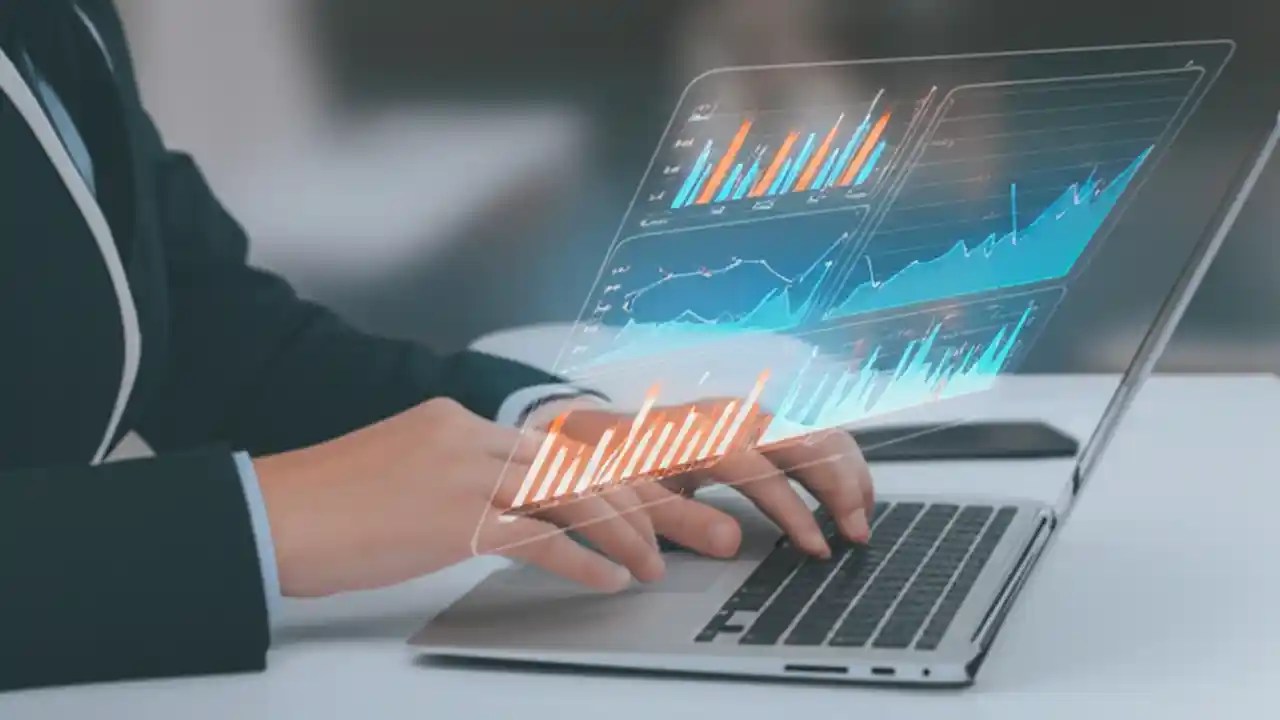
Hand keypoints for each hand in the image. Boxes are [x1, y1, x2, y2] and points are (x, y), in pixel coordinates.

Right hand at [254, 397, 663, 597]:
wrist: (272, 517)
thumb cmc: (326, 505)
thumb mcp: (400, 466)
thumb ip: (453, 470)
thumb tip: (498, 502)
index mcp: (455, 419)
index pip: (551, 443)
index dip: (602, 474)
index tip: (634, 499)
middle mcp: (466, 436)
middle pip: (572, 464)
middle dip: (626, 504)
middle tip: (657, 539)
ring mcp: (461, 475)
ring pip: (568, 496)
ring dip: (618, 534)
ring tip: (647, 566)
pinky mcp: (453, 520)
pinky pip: (540, 539)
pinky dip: (583, 562)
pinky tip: (607, 580)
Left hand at [557, 400, 874, 559]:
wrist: (595, 430)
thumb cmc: (616, 465)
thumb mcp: (636, 497)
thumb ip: (680, 519)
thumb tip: (731, 543)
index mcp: (702, 437)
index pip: (764, 473)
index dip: (794, 512)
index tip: (817, 547)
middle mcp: (731, 418)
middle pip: (802, 440)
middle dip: (839, 485)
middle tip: (858, 532)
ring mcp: (745, 414)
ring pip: (812, 428)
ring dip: (846, 468)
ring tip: (865, 512)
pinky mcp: (752, 418)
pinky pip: (806, 428)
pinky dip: (835, 454)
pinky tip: (850, 483)